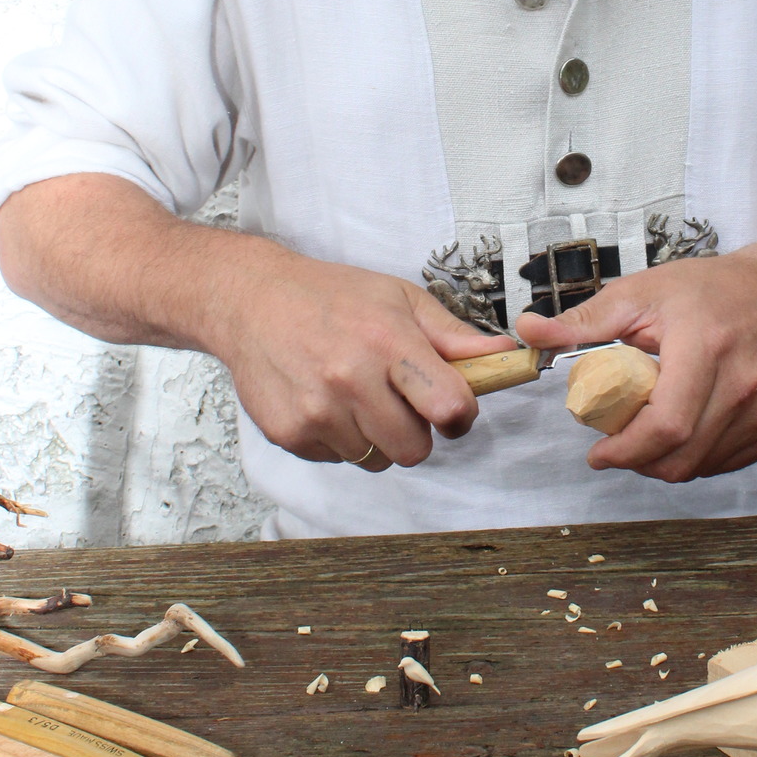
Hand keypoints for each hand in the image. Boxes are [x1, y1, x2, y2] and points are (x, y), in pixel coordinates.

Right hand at [205, 243, 510, 470]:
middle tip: (398, 401)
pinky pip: (339, 459)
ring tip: (356, 395)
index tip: (452, 408)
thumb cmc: (330, 296)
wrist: (252, 300)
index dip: (460, 415)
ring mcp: (317, 410)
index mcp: (388, 341)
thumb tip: (505, 355)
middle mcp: (350, 379)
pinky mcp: (290, 433)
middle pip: (415, 449)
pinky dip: (340, 439)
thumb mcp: (398, 299)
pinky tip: (326, 401)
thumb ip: (452, 335)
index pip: (450, 407)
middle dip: (415, 431)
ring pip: (377, 460)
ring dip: (375, 436)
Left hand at [516, 243, 756, 481]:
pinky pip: (725, 462)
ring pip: (702, 465)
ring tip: (647, 433)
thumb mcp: (639, 294)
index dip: (626, 451)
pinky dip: (696, 458)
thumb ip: (582, 321)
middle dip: (637, 461)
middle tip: (616, 446)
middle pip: (681, 456)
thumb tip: (530, 331)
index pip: (665, 425)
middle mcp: (743, 383)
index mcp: (704, 346)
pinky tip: (682, 433)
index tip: (598, 453)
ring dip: (664, 462)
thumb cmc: (707, 290)